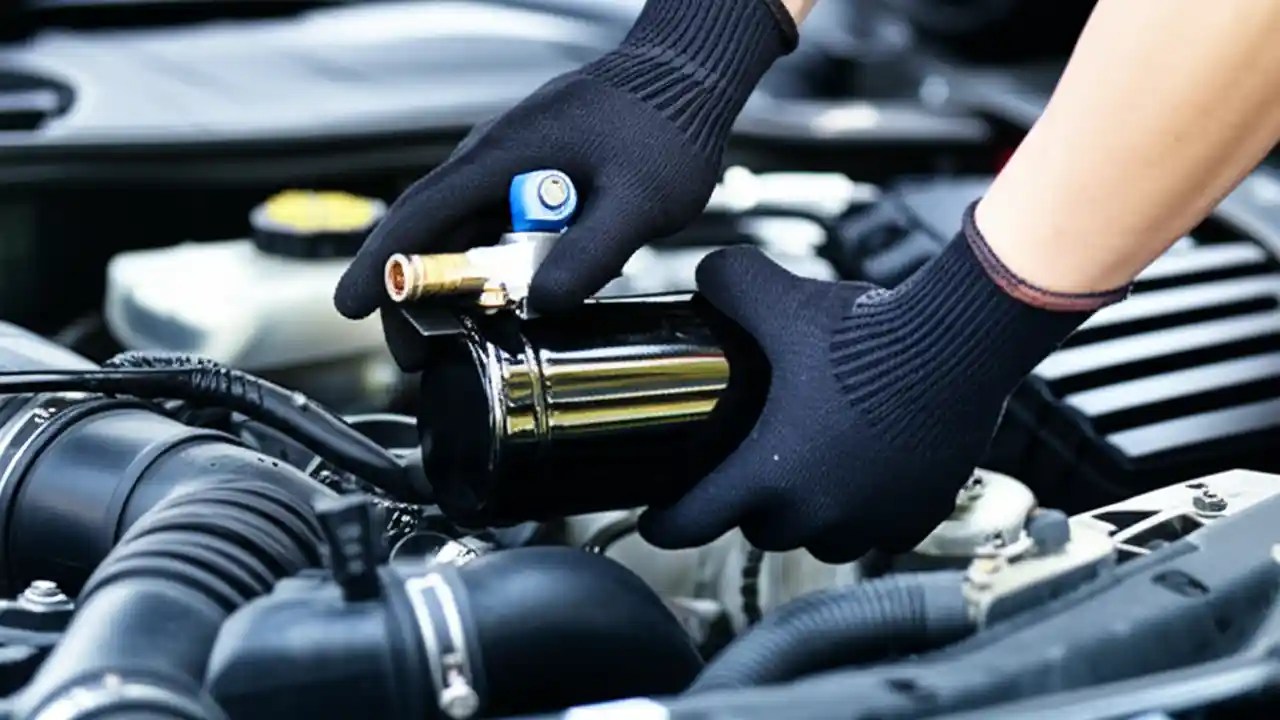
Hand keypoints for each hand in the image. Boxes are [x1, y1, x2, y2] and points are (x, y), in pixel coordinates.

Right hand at [334, 0, 797, 336]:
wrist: (686, 82)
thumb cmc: (662, 125)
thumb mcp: (638, 198)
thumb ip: (593, 250)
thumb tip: (545, 305)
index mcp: (502, 156)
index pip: (420, 214)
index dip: (380, 263)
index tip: (350, 304)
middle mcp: (493, 160)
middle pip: (427, 232)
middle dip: (409, 294)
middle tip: (413, 353)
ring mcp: (512, 169)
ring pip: (461, 234)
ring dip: (450, 286)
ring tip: (453, 341)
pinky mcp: (534, 179)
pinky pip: (496, 229)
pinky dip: (489, 269)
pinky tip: (507, 302)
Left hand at [639, 234, 1093, 562]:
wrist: (955, 345)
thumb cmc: (866, 332)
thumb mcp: (778, 297)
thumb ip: (726, 283)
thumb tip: (706, 276)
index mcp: (770, 473)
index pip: (694, 523)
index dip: (666, 524)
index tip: (655, 524)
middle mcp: (819, 512)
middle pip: (762, 532)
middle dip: (750, 509)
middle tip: (748, 474)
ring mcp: (873, 519)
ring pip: (822, 540)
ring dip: (809, 519)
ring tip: (809, 482)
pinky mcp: (919, 515)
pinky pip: (880, 533)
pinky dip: (869, 515)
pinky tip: (866, 483)